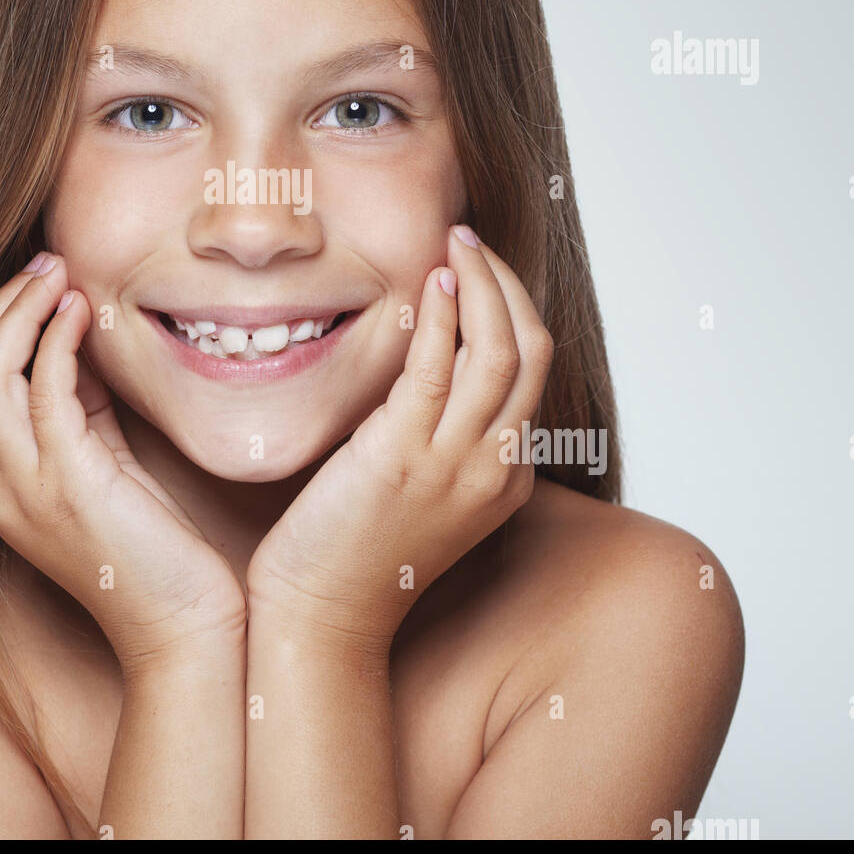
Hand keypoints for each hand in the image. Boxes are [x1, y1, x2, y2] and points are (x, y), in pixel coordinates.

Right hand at [0, 255, 245, 666]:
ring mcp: (26, 490)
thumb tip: (74, 338)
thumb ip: (80, 410)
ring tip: (57, 274)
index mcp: (2, 484)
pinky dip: (55, 341)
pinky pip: (42, 394)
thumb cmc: (157, 552)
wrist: (185, 627)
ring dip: (18, 314)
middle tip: (43, 263)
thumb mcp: (105, 466)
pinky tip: (82, 313)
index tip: (35, 282)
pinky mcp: (70, 487)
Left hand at [246, 225, 552, 650]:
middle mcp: (495, 469)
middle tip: (468, 238)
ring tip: (455, 241)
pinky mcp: (402, 458)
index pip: (533, 370)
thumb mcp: (419, 486)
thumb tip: (426, 358)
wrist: (321, 615)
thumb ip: (436, 427)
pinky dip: (444, 320)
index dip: (511, 306)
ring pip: (500, 352)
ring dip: (481, 285)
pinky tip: (431, 284)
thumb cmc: (355, 548)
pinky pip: (440, 372)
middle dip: (506, 282)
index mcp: (506, 476)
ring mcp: (456, 466)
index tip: (477, 268)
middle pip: (533, 351)